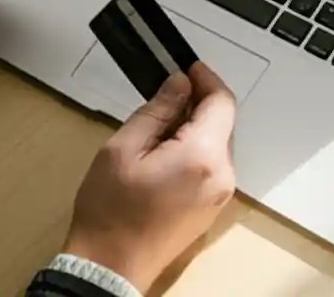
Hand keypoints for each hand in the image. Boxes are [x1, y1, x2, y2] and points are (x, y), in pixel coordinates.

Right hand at [64, 63, 237, 291]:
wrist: (111, 267)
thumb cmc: (110, 209)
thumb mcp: (123, 149)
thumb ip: (157, 111)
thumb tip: (180, 83)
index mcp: (202, 156)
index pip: (221, 102)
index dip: (206, 79)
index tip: (186, 67)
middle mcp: (223, 174)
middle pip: (223, 122)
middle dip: (199, 103)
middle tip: (166, 94)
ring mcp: (221, 194)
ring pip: (218, 143)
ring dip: (197, 127)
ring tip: (160, 126)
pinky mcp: (213, 207)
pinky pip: (213, 165)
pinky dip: (197, 149)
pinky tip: (167, 152)